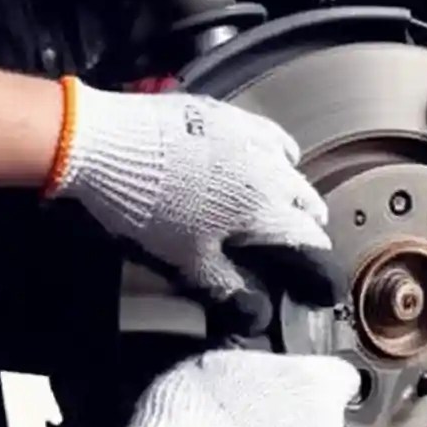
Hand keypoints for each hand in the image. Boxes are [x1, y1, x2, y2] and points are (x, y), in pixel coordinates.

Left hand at [45, 77, 330, 300]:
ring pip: (291, 165)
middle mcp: (269, 171)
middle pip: (306, 198)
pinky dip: (273, 150)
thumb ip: (229, 287)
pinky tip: (263, 154)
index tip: (316, 262)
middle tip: (300, 232)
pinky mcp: (228, 114)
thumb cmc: (148, 210)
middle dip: (307, 219)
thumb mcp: (188, 262)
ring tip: (282, 195)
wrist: (110, 147)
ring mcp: (250, 137)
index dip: (316, 254)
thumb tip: (255, 312)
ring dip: (291, 184)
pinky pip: (267, 134)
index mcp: (265, 211)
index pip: (309, 236)